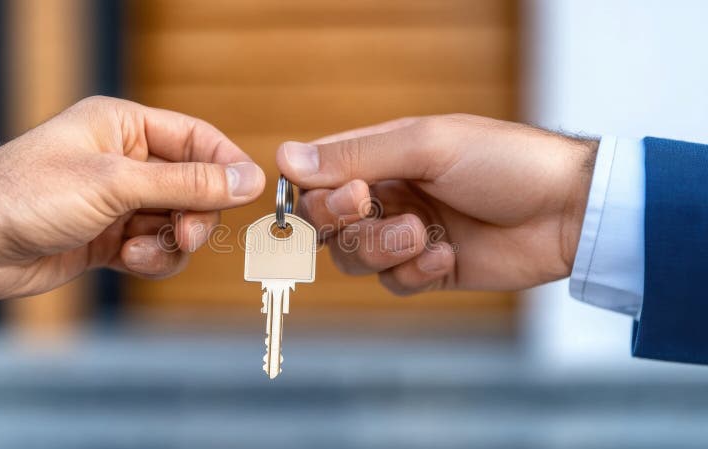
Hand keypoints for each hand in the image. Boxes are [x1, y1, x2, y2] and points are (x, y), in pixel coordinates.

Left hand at [0, 96, 264, 306]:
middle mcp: (126, 161)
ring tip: (140, 253)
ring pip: (177, 223)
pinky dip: (152, 260)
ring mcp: (120, 202)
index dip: (225, 165)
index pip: (196, 139)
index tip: (248, 193)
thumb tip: (246, 180)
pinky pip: (156, 249)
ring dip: (170, 243)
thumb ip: (187, 183)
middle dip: (193, 215)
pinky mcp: (112, 238)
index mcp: (125, 126)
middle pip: (193, 187)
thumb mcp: (116, 183)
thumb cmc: (29, 195)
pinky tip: (127, 262)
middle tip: (186, 235)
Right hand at [276, 114, 596, 294]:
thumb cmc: (502, 162)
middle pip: (326, 225)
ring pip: (353, 258)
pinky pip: (393, 283)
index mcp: (380, 156)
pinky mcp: (427, 270)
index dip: (316, 194)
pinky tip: (450, 253)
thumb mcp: (427, 146)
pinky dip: (415, 271)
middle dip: (346, 223)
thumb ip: (355, 155)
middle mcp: (386, 195)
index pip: (317, 178)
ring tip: (423, 234)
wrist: (567, 211)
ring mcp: (405, 235)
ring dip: (382, 249)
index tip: (347, 194)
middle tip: (374, 208)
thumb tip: (284, 157)